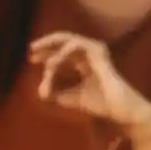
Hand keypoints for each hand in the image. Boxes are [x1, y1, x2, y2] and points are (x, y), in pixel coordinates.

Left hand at [28, 32, 150, 140]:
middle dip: (47, 43)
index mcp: (84, 60)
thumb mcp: (71, 98)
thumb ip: (57, 93)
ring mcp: (96, 52)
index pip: (63, 49)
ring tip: (45, 64)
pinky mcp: (100, 54)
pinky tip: (53, 65)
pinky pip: (77, 46)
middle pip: (65, 39)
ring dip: (55, 52)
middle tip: (32, 49)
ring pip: (70, 41)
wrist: (118, 110)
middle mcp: (90, 53)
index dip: (47, 51)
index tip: (32, 59)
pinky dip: (63, 54)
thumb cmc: (99, 104)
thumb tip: (41, 93)